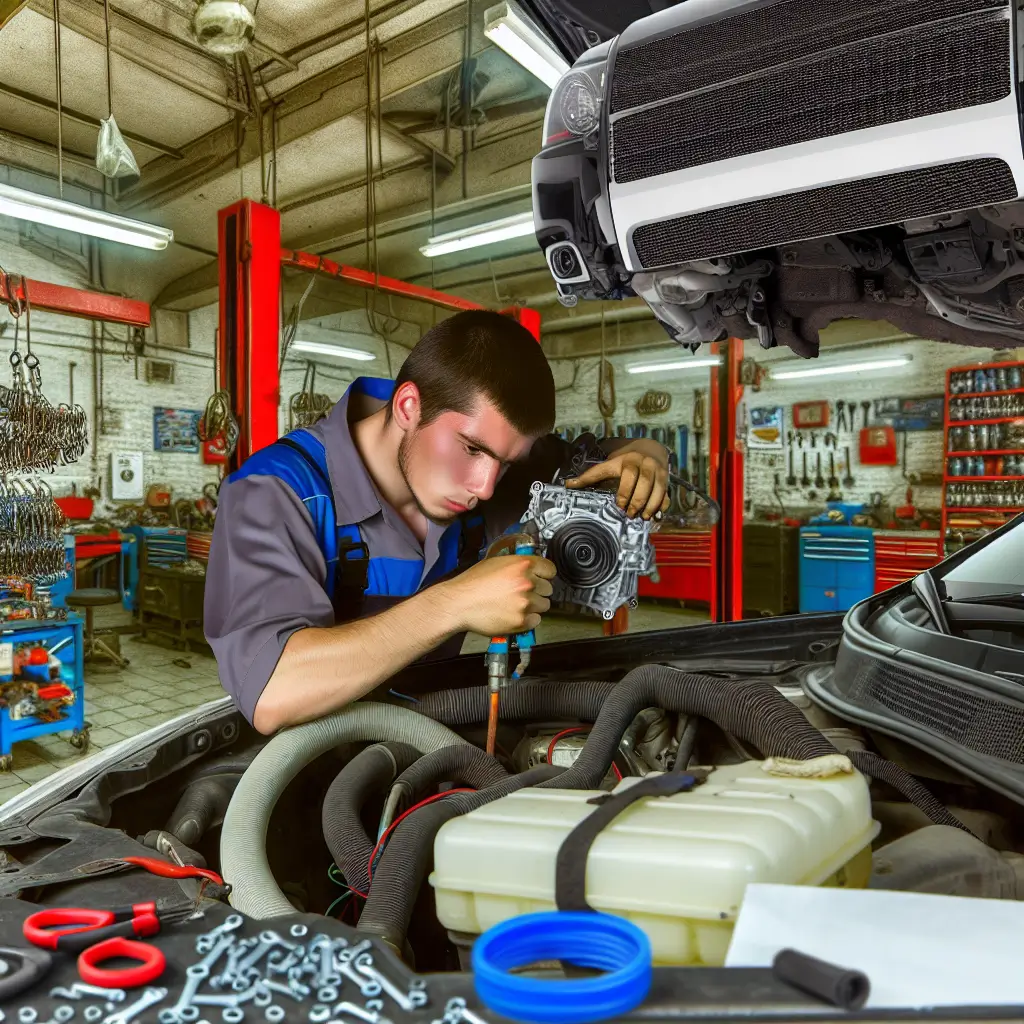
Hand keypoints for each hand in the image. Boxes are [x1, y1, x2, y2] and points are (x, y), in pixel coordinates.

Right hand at [441, 554, 555, 634]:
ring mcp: (526, 603)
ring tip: (516, 605)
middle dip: (538, 591)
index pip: (550, 569)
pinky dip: (528, 620)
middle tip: (522, 593)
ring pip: (544, 605)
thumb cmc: (472, 583)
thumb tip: (530, 569)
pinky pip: (536, 620)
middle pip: (548, 588)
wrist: (459, 603)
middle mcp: (527, 583)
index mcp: (523, 565)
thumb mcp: (496, 563)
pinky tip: (514, 615)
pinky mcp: (521, 621)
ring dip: (533, 606)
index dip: (544, 575)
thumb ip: (517, 565)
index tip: (541, 578)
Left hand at [566, 448, 669, 518]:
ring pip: (658, 489)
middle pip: (644, 483)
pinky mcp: (667, 478)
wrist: (650, 448)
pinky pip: (667, 493)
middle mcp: (644, 464)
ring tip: (642, 517)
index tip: (619, 505)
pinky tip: (656, 515)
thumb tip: (567, 485)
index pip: (628, 476)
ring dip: (650, 505)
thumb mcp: (608, 465)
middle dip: (637, 501)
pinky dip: (662, 505)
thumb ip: (590, 476)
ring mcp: (658, 471)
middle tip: (629, 514)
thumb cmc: (625, 461)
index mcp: (627, 461)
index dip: (624, 492)